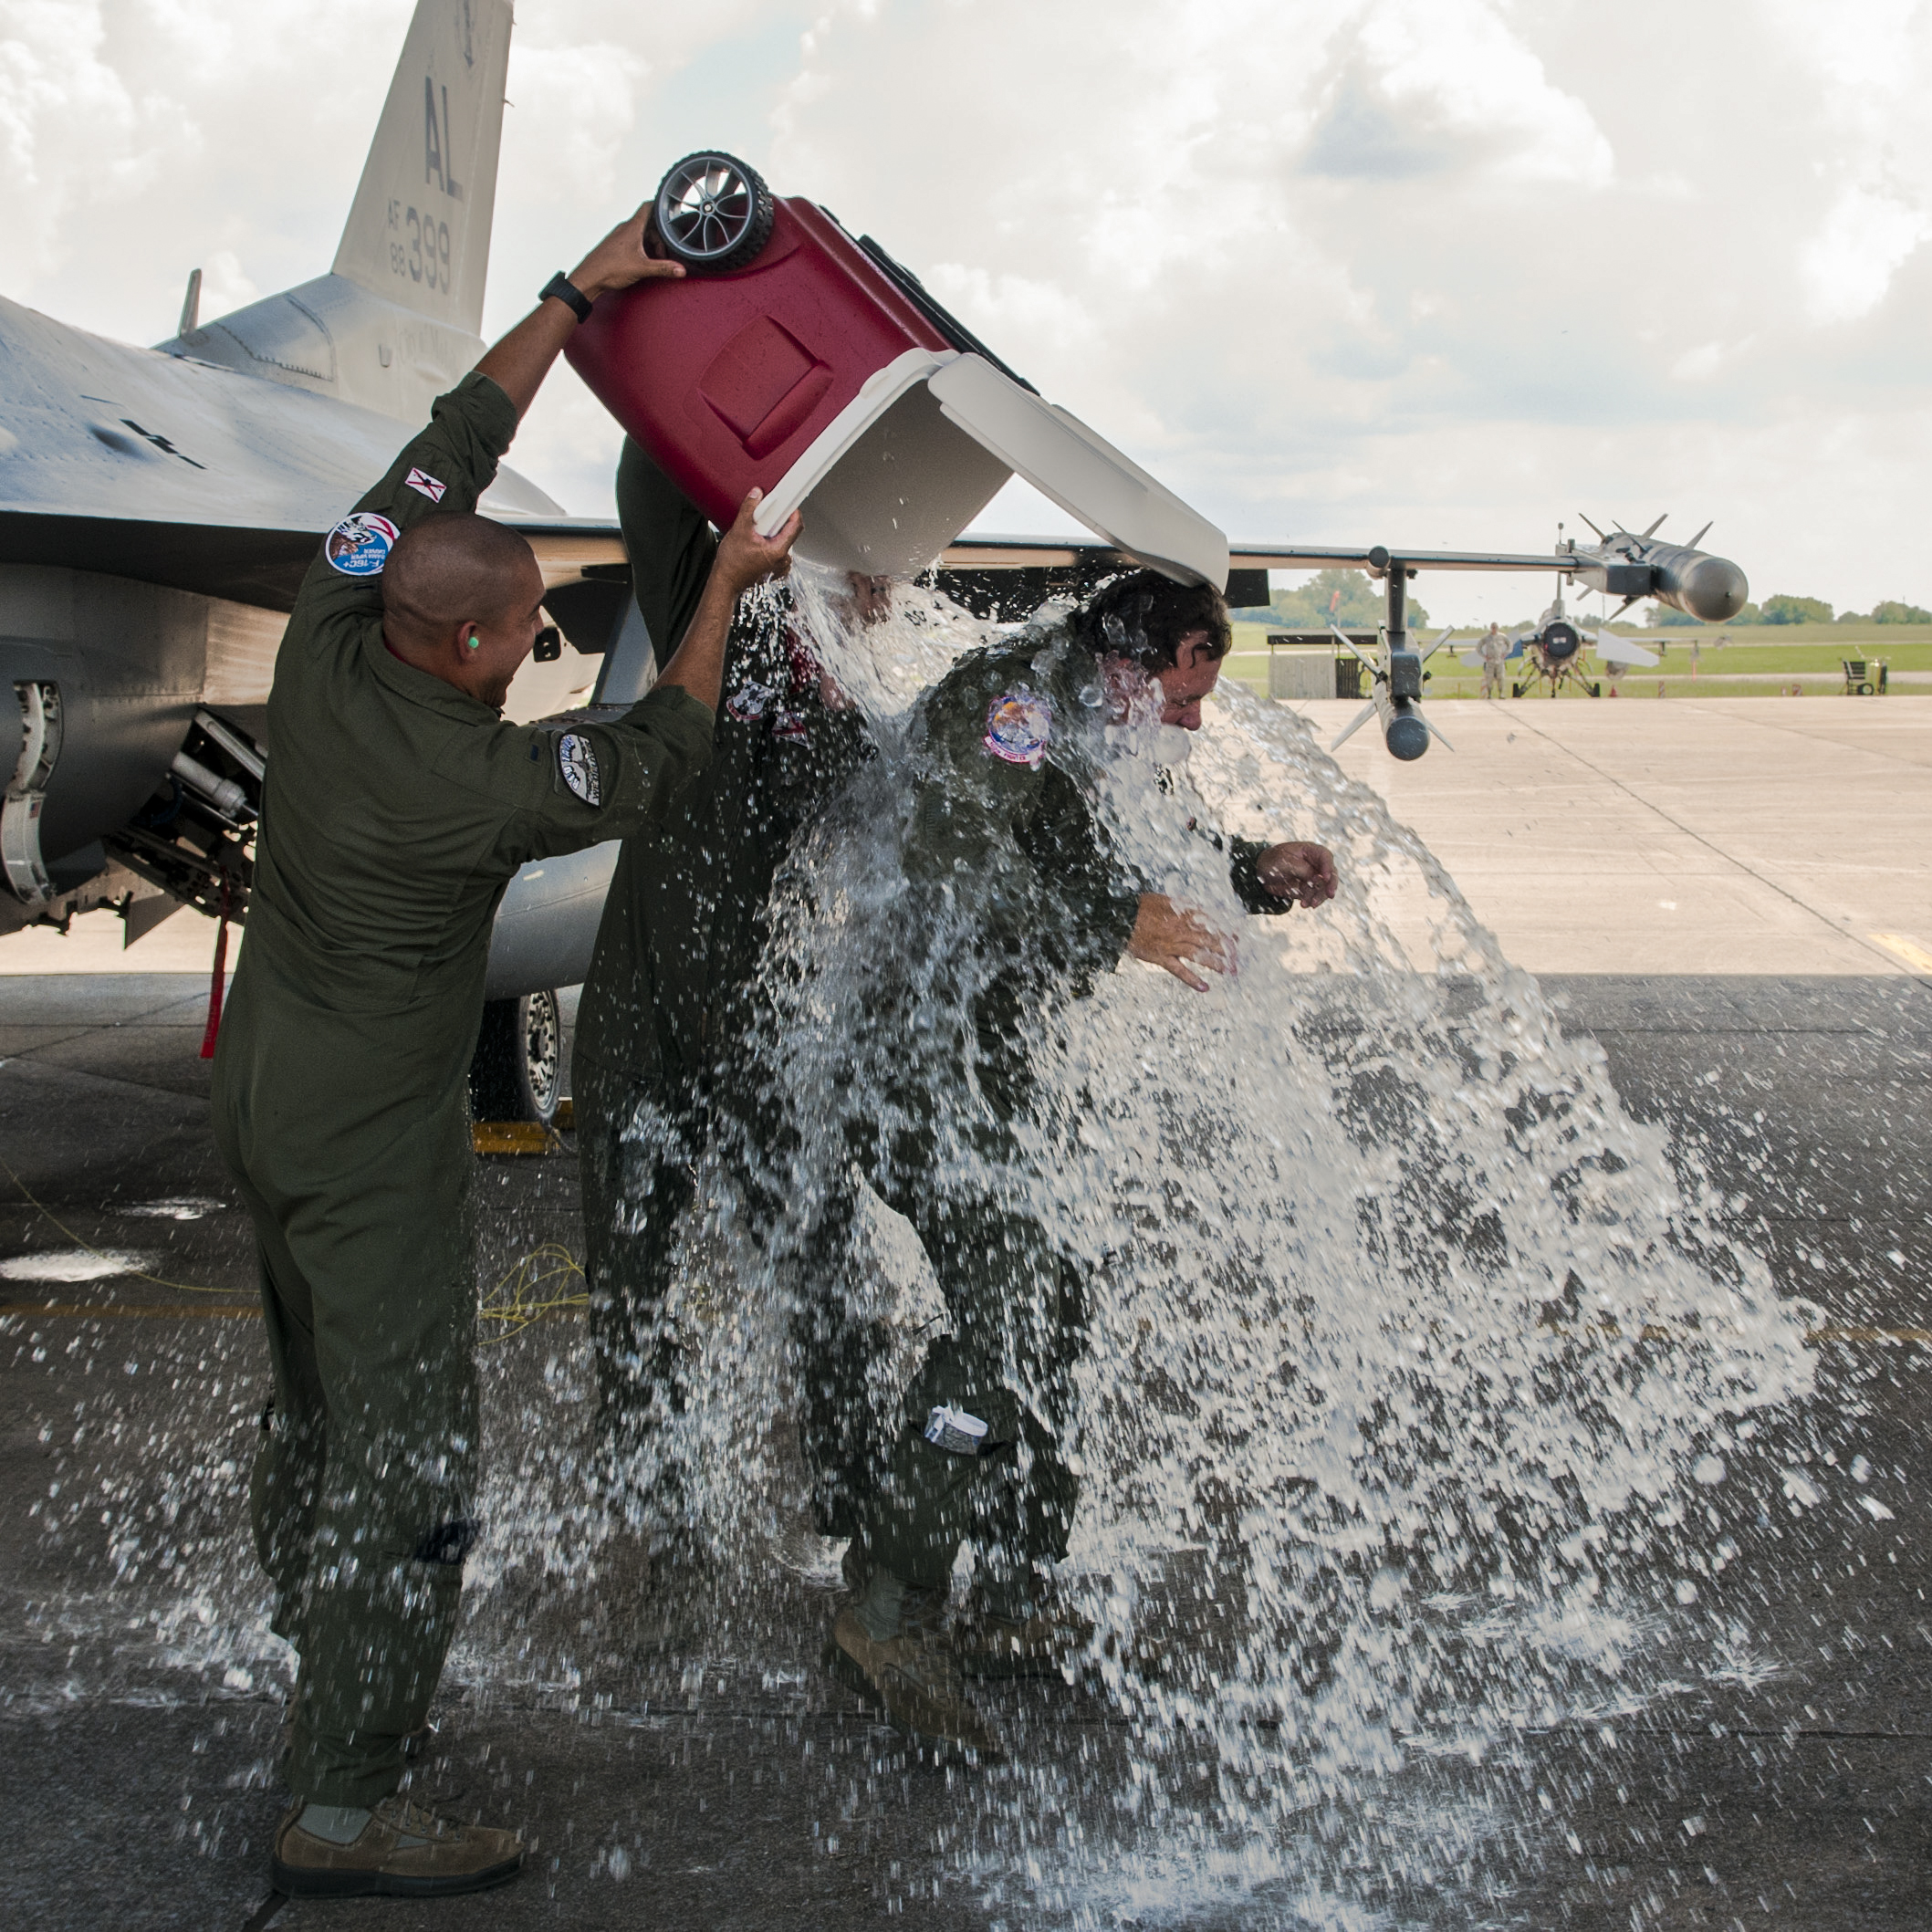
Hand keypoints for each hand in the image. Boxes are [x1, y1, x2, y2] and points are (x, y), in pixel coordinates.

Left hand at [571, 202, 688, 299]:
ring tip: (653, 259)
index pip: (648, 207)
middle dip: (659, 236)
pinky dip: (641, 247)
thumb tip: (680, 270)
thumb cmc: (609, 269)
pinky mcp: (615, 245)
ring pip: (640, 233)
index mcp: (632, 227)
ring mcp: (619, 236)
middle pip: (648, 224)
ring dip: (650, 243)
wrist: (589, 277)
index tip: (669, 211)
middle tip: (663, 253)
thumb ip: (663, 268)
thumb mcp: (642, 269)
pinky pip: (632, 240)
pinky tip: (642, 261)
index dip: (660, 206)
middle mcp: (625, 228)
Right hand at [711, 489, 801, 598]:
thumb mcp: (739, 530)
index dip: (793, 512)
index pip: (796, 526)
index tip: (788, 504)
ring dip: (772, 532)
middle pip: (788, 532)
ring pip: (782, 540)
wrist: (725, 580)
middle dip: (776, 521)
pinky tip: (757, 543)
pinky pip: (777, 549)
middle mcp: (782, 559)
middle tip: (763, 519)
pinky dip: (769, 542)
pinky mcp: (774, 567)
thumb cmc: (732, 563)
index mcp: (778, 550)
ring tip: (756, 534)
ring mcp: (779, 565)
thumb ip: (749, 509)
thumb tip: (756, 495)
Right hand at [1126, 893, 1233, 991]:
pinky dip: (1191, 979)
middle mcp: (1180, 930)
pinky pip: (1179, 970)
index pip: (1210, 925)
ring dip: (1215, 964)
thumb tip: (1202, 910)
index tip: (1238, 938)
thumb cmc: (1143, 907)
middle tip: (1238, 958)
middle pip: (1208, 940)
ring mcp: (1171, 945)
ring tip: (1230, 971)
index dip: (1225, 932)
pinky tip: (1204, 987)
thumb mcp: (1166, 901)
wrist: (1122, 917)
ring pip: (1198, 955)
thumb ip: (1185, 906)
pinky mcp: (1160, 957)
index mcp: (1183, 915)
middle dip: (1226, 950)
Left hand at [1254, 841, 1336, 909]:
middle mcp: (1315, 864)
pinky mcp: (1308, 889)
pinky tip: (1304, 905)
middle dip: (1331, 885)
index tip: (1325, 878)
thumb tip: (1316, 878)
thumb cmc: (1272, 861)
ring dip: (1319, 896)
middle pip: (1330, 873)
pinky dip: (1311, 901)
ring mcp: (1313, 877)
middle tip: (1330, 895)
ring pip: (1324, 887)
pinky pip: (1314, 896)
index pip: (1325, 857)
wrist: (1260, 873)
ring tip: (1309, 904)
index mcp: (1310, 851)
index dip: (1328, 867)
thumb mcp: (1283, 861)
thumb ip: (1301, 868)